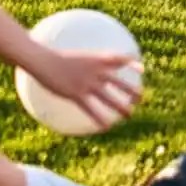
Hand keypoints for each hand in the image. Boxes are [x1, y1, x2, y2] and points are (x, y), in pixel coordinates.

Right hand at [26, 48, 142, 130]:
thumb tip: (90, 70)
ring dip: (121, 107)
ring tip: (129, 115)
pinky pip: (91, 109)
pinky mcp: (76, 94)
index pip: (119, 59)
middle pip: (119, 82)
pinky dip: (99, 118)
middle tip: (140, 98)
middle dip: (131, 91)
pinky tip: (106, 127)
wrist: (43, 60)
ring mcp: (87, 83)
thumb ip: (88, 64)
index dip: (132, 64)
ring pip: (109, 98)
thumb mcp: (77, 58)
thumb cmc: (56, 58)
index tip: (142, 69)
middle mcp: (95, 72)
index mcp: (95, 59)